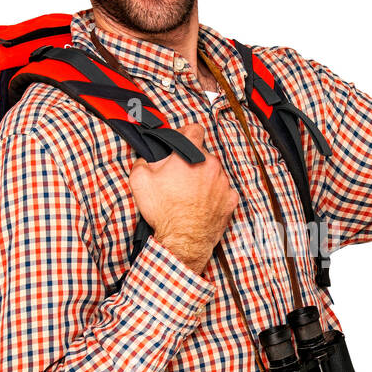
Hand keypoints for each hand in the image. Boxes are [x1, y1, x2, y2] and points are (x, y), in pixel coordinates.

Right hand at [129, 123, 239, 275]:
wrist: (182, 242)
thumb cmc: (164, 212)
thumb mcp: (140, 180)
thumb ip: (145, 159)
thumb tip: (149, 155)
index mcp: (191, 155)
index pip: (194, 129)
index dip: (185, 133)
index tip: (181, 141)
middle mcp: (211, 165)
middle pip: (203, 154)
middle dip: (191, 162)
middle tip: (178, 177)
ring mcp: (223, 183)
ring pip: (214, 172)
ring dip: (203, 178)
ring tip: (189, 195)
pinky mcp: (230, 200)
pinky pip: (223, 191)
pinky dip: (214, 195)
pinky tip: (201, 204)